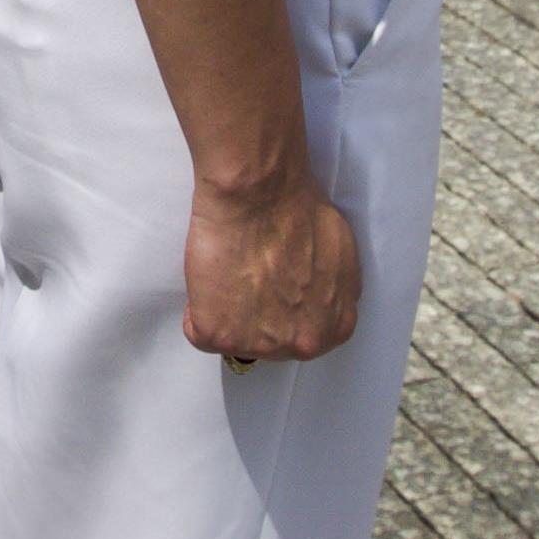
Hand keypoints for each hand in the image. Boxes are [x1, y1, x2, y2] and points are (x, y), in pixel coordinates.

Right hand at [182, 168, 365, 362]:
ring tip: (231, 271)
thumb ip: (331, 290)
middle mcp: (302, 344)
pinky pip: (197, 330)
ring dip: (228, 310)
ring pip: (235, 339)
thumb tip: (313, 294)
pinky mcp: (220, 335)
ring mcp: (261, 344)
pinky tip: (211, 275)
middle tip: (250, 277)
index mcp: (335, 327)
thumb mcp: (341, 257)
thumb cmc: (298, 209)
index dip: (283, 310)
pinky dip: (197, 306)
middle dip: (258, 314)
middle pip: (271, 344)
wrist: (260, 194)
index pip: (303, 335)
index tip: (271, 290)